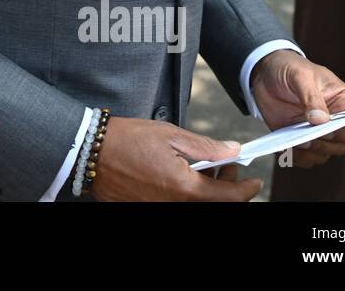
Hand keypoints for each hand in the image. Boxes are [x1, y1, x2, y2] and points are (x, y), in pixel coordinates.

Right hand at [93, 117, 261, 200]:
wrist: (90, 152)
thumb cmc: (126, 140)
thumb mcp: (170, 135)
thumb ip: (206, 146)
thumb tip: (232, 150)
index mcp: (184, 188)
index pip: (229, 196)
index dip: (247, 189)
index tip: (254, 181)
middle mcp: (174, 206)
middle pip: (215, 204)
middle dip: (227, 187)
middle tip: (225, 165)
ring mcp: (159, 209)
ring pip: (196, 204)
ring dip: (206, 190)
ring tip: (200, 167)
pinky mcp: (146, 209)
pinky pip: (175, 203)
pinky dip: (185, 192)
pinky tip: (180, 175)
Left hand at [249, 50, 344, 167]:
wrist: (266, 71)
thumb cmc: (290, 67)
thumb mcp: (300, 75)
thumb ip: (311, 97)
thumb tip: (321, 120)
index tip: (331, 131)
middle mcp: (334, 121)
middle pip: (342, 145)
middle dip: (325, 144)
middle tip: (307, 138)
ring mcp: (317, 131)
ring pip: (323, 154)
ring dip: (310, 153)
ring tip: (293, 143)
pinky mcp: (299, 137)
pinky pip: (303, 156)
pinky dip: (295, 156)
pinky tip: (283, 147)